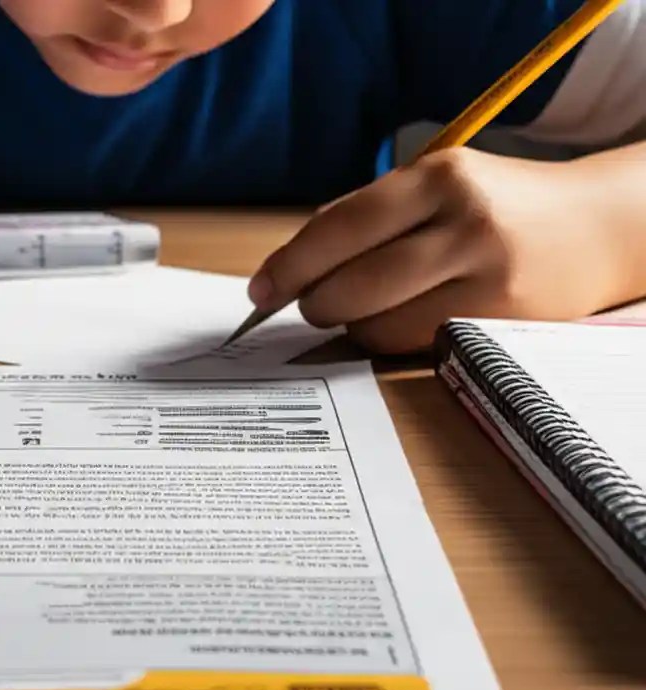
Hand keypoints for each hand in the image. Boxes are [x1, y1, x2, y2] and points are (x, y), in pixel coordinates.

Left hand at [247, 147, 625, 353]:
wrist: (595, 228)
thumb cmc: (493, 206)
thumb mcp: (436, 185)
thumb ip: (366, 218)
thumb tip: (288, 268)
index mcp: (439, 177)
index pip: (339, 228)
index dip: (289, 265)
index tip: (259, 291)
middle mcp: (465, 223)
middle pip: (351, 285)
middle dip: (314, 302)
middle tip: (308, 304)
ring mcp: (487, 277)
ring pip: (378, 325)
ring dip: (352, 326)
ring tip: (363, 308)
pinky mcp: (499, 322)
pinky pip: (413, 345)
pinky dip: (389, 339)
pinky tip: (400, 320)